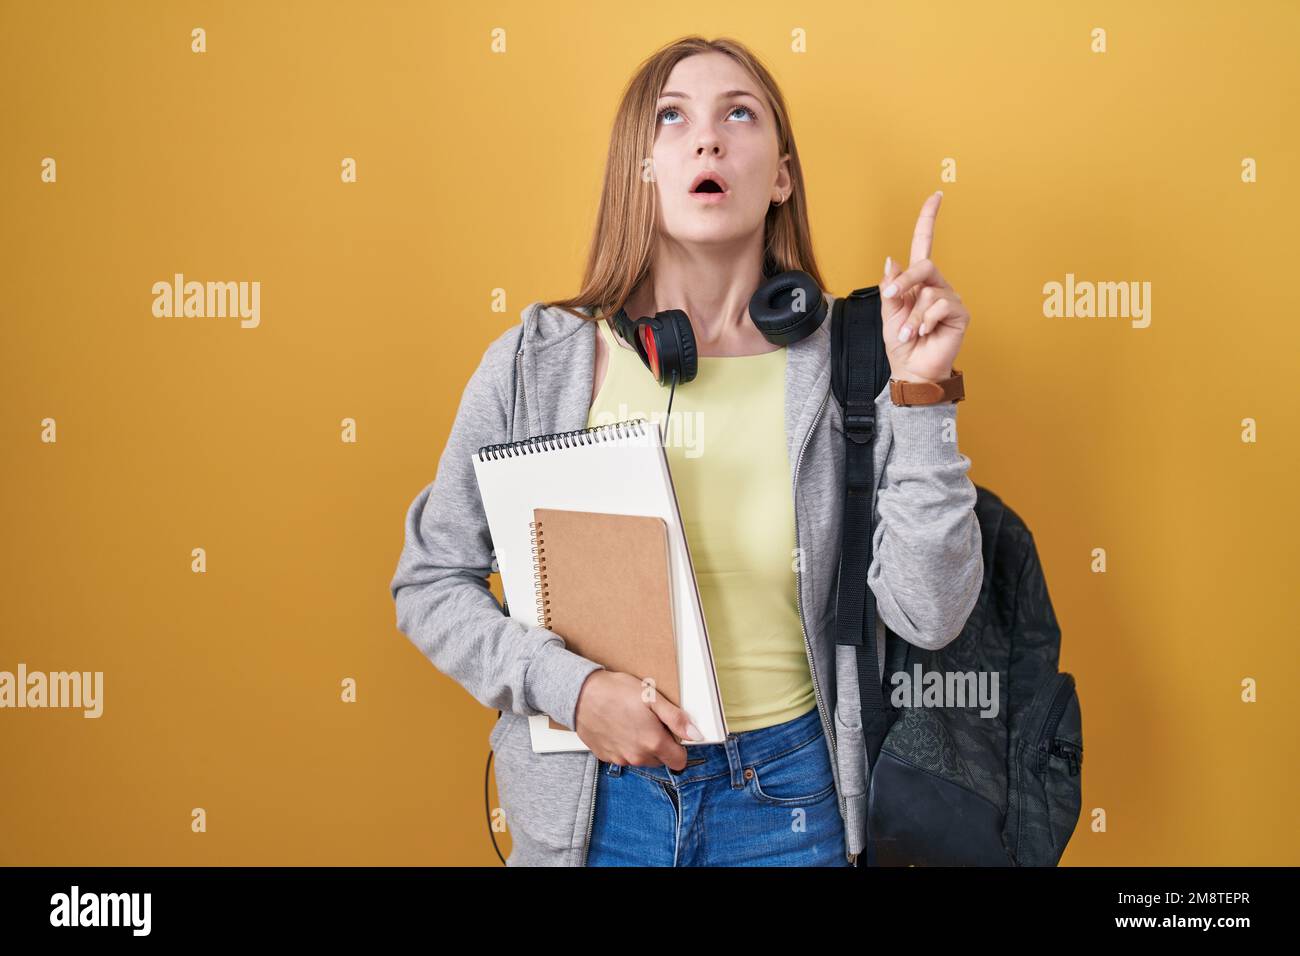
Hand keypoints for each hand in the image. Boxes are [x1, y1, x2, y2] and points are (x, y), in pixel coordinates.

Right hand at [573, 670, 697, 770]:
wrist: (580, 694)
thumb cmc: (615, 692)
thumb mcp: (652, 698)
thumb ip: (676, 719)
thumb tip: (696, 734)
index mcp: (653, 743)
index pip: (679, 761)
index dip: (679, 747)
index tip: (671, 733)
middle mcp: (637, 756)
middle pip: (660, 760)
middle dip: (660, 745)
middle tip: (650, 722)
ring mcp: (620, 759)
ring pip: (641, 759)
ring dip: (642, 746)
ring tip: (632, 722)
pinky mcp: (606, 756)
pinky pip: (623, 756)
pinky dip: (624, 746)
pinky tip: (618, 727)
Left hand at [880, 191, 970, 383]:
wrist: (912, 370)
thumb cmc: (900, 344)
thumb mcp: (888, 313)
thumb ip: (891, 287)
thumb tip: (892, 258)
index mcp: (918, 282)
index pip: (924, 245)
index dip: (929, 220)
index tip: (936, 196)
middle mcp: (936, 285)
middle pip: (924, 265)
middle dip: (905, 283)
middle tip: (892, 301)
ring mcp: (950, 298)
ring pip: (928, 292)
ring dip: (912, 316)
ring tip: (909, 333)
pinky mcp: (960, 313)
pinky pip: (941, 305)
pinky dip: (925, 321)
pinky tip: (924, 333)